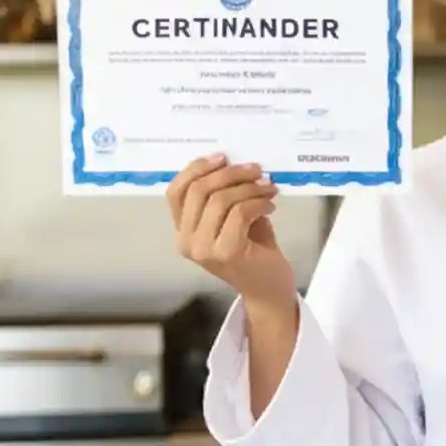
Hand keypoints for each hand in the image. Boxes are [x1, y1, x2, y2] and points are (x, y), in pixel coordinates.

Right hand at [167, 154, 294, 312]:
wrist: (268, 287)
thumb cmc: (252, 248)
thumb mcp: (233, 216)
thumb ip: (225, 194)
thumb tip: (233, 162)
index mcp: (183, 230)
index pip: (175, 191)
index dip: (196, 169)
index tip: (223, 157)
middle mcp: (186, 241)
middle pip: (199, 190)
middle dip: (231, 173)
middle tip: (257, 170)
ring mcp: (204, 249)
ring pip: (221, 200)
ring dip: (250, 188)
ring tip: (269, 188)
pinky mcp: (227, 252)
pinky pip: (240, 212)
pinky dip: (259, 202)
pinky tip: (270, 206)